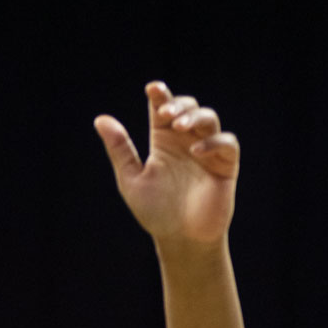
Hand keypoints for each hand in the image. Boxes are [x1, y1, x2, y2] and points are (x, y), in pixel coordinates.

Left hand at [95, 82, 238, 246]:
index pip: (162, 109)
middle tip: (165, 114)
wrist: (180, 239)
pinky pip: (226, 143)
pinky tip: (196, 150)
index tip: (152, 88)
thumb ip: (120, 149)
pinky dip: (214, 142)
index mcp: (163, 141)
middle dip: (178, 105)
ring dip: (195, 117)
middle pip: (188, 107)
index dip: (160, 95)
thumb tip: (101, 120)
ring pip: (209, 119)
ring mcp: (207, 151)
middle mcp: (186, 141)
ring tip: (179, 126)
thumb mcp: (131, 178)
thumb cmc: (155, 211)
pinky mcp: (225, 164)